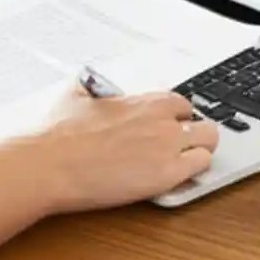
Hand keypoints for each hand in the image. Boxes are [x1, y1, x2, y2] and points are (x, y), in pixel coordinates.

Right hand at [35, 87, 218, 214]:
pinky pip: (200, 168)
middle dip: (194, 136)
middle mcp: (161, 120)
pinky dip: (193, 173)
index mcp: (144, 101)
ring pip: (209, 144)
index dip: (177, 118)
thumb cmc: (58, 134)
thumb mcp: (76, 94)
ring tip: (181, 164)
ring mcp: (167, 147)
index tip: (168, 128)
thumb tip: (87, 81)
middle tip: (178, 149)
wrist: (50, 164)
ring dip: (198, 152)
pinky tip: (175, 177)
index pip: (182, 104)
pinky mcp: (166, 175)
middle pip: (203, 124)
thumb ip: (91, 86)